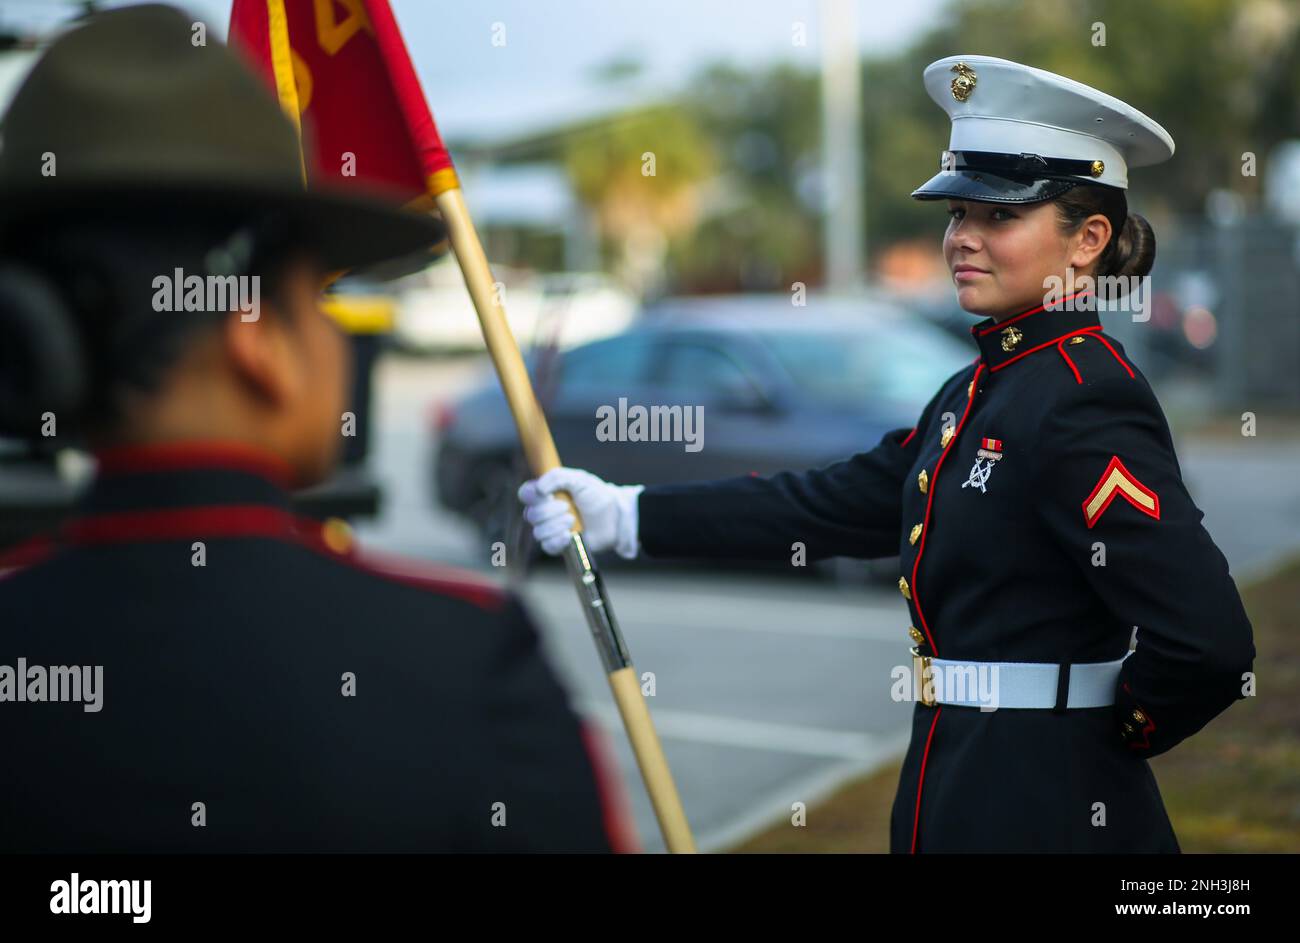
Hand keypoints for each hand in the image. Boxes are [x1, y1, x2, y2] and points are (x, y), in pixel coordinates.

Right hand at [517, 467, 642, 557]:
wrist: (615, 518)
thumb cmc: (597, 496)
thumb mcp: (579, 479)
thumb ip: (557, 477)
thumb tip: (538, 488)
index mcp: (547, 493)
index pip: (526, 494)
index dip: (530, 495)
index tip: (543, 494)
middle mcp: (546, 511)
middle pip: (530, 514)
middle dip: (549, 511)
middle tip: (568, 507)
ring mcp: (551, 529)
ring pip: (538, 532)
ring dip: (555, 525)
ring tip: (573, 520)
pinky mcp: (559, 545)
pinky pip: (547, 546)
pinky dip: (558, 540)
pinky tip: (569, 535)